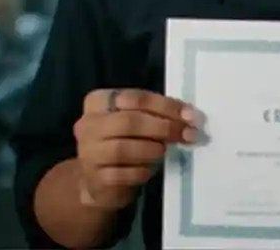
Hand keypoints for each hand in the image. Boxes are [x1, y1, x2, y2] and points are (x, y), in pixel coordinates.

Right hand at [73, 88, 199, 209]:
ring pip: (123, 148)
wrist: (98, 181)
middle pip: (129, 122)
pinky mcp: (94, 178)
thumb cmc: (122, 142)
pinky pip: (123, 174)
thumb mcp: (133, 121)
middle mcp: (88, 124)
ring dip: (152, 149)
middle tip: (187, 135)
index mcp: (98, 102)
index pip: (135, 98)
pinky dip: (142, 171)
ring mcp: (88, 152)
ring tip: (164, 151)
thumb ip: (155, 114)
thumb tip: (189, 116)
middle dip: (163, 128)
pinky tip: (150, 170)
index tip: (190, 115)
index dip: (166, 106)